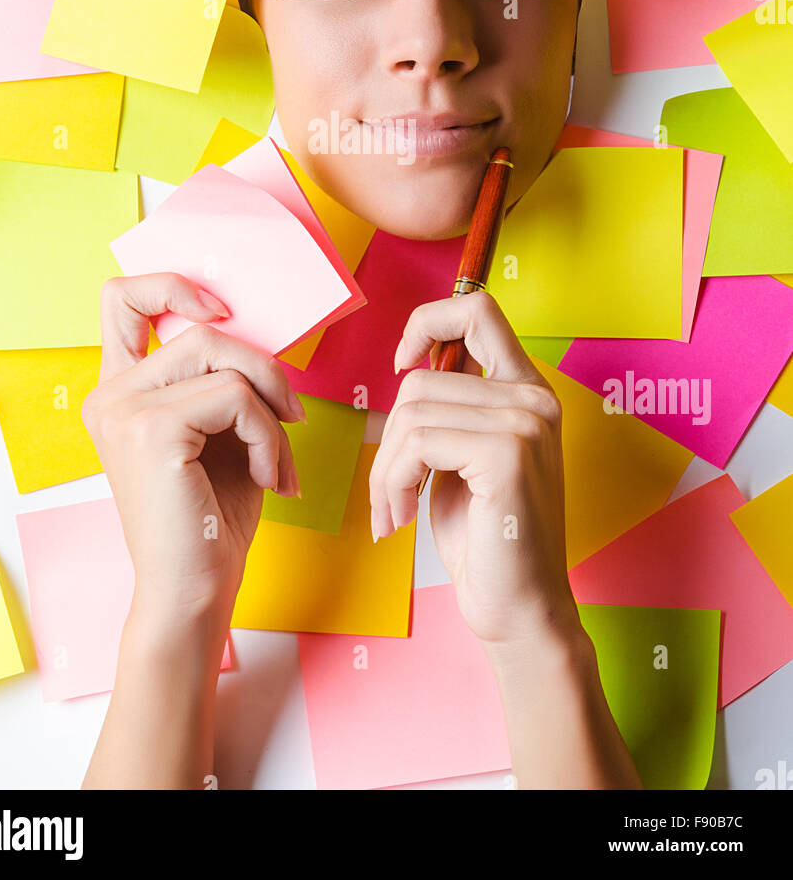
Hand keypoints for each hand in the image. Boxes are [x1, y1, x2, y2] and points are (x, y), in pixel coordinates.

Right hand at [82, 273, 304, 625]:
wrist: (194, 593)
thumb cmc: (211, 518)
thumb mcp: (220, 433)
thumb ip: (222, 381)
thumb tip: (263, 337)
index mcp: (119, 391)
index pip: (122, 300)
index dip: (173, 286)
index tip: (221, 314)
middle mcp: (109, 395)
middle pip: (201, 331)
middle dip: (263, 369)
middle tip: (293, 418)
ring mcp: (123, 410)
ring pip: (222, 359)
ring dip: (270, 407)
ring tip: (280, 457)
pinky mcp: (150, 430)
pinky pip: (235, 397)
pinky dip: (269, 435)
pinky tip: (271, 477)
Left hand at [369, 291, 580, 650]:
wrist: (520, 610)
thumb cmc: (486, 540)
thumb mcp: (463, 459)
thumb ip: (450, 409)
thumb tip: (409, 367)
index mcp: (527, 389)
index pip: (477, 308)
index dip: (428, 322)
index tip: (402, 365)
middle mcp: (534, 398)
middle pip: (420, 380)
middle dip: (387, 440)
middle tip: (388, 492)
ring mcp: (525, 423)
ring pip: (410, 413)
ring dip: (384, 470)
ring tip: (393, 510)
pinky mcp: (507, 454)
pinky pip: (416, 444)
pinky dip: (391, 482)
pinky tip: (400, 518)